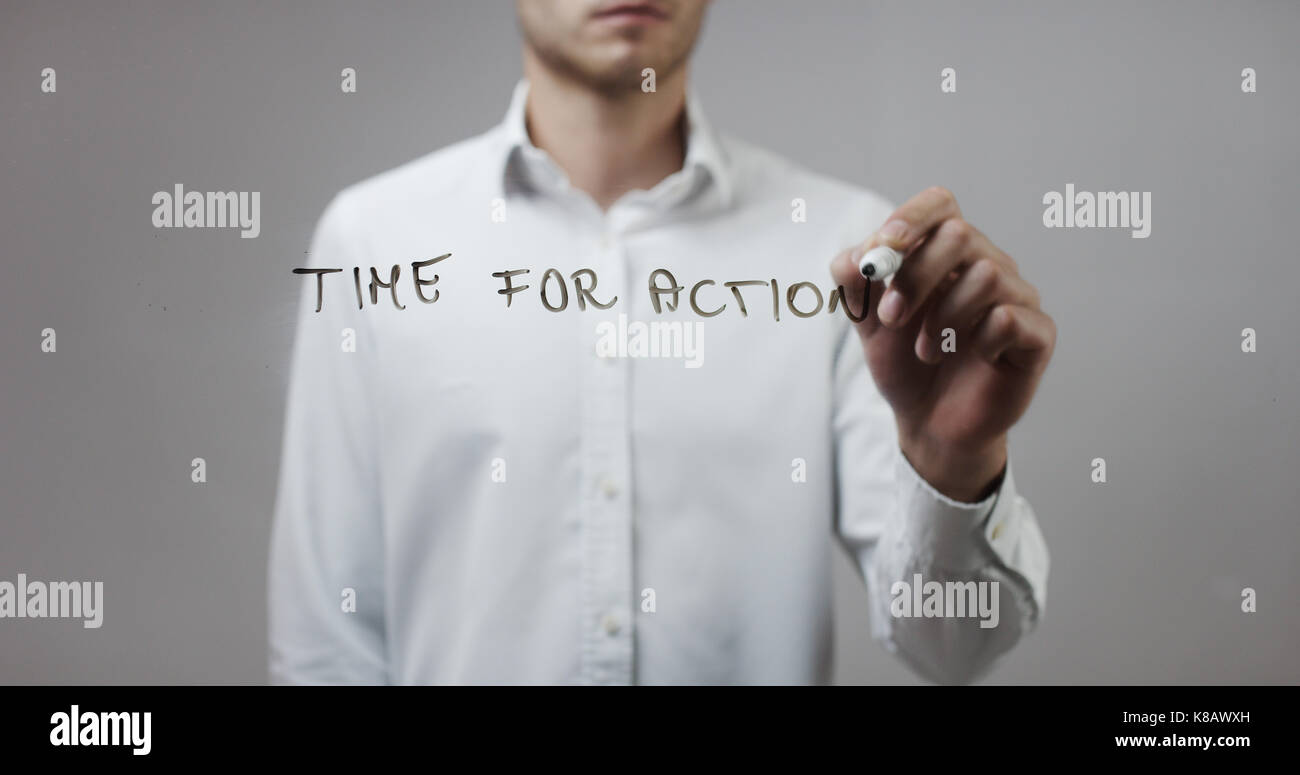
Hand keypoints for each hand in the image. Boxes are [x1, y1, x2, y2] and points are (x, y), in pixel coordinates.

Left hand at [831, 187, 1055, 501]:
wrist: (930, 423)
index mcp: (946, 252)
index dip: (910, 218)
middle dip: (916, 276)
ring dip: (942, 317)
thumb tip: (853, 258)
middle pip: (960, 234)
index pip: (939, 204)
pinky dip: (978, 340)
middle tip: (891, 318)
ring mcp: (1018, 296)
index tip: (881, 249)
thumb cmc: (904, 363)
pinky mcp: (1038, 334)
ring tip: (926, 351)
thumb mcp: (866, 321)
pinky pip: (1008, 318)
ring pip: (986, 274)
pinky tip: (970, 357)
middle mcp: (987, 263)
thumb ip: (853, 283)